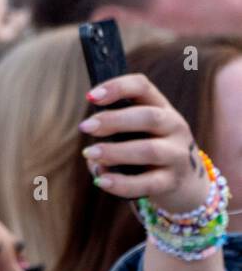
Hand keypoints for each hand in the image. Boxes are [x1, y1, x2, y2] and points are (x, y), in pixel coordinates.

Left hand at [82, 73, 210, 213]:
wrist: (185, 182)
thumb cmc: (147, 149)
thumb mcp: (136, 132)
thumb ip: (112, 135)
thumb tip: (92, 154)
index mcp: (161, 107)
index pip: (142, 87)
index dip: (117, 88)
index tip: (90, 97)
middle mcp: (174, 127)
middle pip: (148, 117)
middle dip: (113, 120)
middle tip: (85, 127)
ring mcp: (178, 155)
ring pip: (149, 150)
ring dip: (115, 151)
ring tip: (90, 153)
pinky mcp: (173, 181)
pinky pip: (148, 183)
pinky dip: (122, 183)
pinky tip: (102, 180)